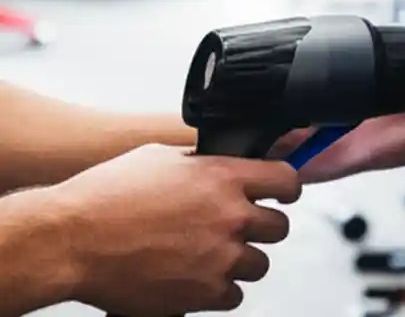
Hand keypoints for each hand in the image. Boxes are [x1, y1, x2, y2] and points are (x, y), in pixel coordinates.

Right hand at [50, 144, 299, 315]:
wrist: (69, 241)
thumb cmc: (104, 197)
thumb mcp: (158, 157)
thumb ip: (201, 163)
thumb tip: (221, 164)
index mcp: (223, 177)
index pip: (286, 180)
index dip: (286, 187)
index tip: (281, 194)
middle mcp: (229, 216)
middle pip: (279, 227)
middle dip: (261, 227)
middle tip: (238, 229)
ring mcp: (220, 257)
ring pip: (259, 264)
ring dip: (240, 260)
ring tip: (210, 256)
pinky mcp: (204, 293)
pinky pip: (234, 295)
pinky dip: (219, 290)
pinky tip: (197, 279)